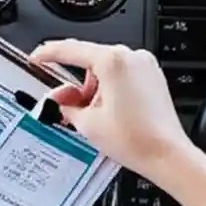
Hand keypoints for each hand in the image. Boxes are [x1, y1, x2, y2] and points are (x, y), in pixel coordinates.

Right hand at [29, 40, 197, 178]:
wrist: (168, 156)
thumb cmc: (137, 140)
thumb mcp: (88, 122)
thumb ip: (66, 104)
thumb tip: (58, 98)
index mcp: (112, 61)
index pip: (70, 50)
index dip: (48, 53)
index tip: (37, 57)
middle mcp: (131, 57)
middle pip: (89, 61)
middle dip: (76, 83)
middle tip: (66, 105)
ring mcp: (144, 66)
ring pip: (105, 68)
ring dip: (94, 88)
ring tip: (94, 116)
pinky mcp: (152, 77)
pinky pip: (122, 74)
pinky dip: (110, 88)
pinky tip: (108, 112)